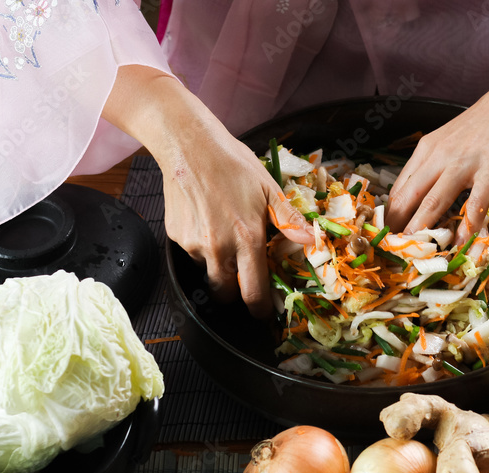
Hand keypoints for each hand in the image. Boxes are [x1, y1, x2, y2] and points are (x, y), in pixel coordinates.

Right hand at [160, 125, 310, 316]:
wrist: (188, 145)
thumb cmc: (234, 164)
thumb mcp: (269, 189)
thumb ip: (289, 221)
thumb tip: (312, 242)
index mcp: (246, 240)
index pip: (252, 293)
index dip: (259, 309)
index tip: (263, 311)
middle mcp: (218, 249)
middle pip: (225, 294)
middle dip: (236, 294)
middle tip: (243, 279)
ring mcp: (193, 244)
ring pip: (207, 273)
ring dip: (217, 267)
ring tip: (225, 238)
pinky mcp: (176, 236)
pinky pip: (191, 253)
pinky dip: (201, 247)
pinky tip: (206, 221)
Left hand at [386, 81, 488, 244]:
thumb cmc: (486, 122)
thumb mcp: (450, 140)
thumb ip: (436, 165)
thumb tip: (423, 198)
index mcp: (426, 150)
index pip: (399, 189)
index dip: (390, 217)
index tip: (388, 239)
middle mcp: (439, 156)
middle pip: (409, 197)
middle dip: (397, 228)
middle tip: (392, 254)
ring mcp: (464, 162)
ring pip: (435, 201)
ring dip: (422, 230)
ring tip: (415, 254)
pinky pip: (476, 202)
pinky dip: (467, 226)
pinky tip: (461, 244)